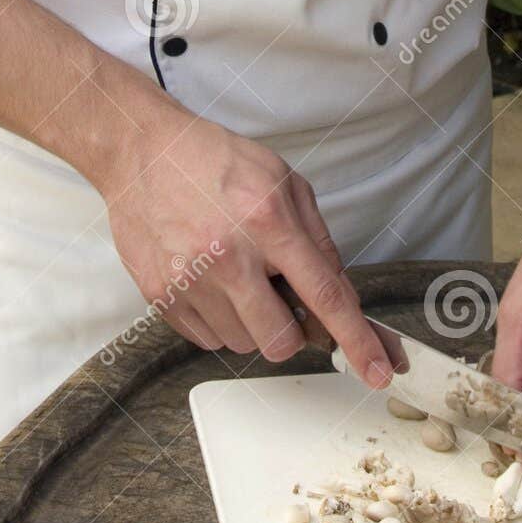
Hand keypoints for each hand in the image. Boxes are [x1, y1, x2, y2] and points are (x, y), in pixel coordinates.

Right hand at [102, 101, 392, 386]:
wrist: (142, 151)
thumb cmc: (214, 160)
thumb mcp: (284, 181)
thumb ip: (318, 239)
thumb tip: (340, 293)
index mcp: (268, 221)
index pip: (324, 295)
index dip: (357, 340)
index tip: (379, 371)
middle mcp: (228, 257)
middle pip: (281, 340)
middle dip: (290, 329)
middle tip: (278, 294)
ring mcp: (190, 281)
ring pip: (243, 343)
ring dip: (252, 321)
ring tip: (236, 273)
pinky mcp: (161, 296)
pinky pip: (207, 339)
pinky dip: (219, 319)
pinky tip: (211, 279)